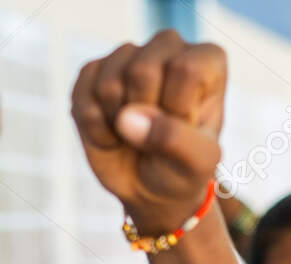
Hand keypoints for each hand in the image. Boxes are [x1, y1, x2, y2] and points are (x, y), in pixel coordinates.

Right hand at [70, 31, 225, 234]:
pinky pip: (83, 93)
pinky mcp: (93, 71)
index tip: (186, 126)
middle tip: (157, 134)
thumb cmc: (184, 169)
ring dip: (120, 124)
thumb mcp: (198, 162)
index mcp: (206, 61)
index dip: (178, 109)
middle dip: (146, 116)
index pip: (186, 69)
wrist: (151, 189)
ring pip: (110, 83)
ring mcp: (127, 56)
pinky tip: (114, 131)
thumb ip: (175, 139)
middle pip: (143, 71)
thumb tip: (126, 118)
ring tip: (137, 134)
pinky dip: (96, 126)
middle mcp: (167, 48)